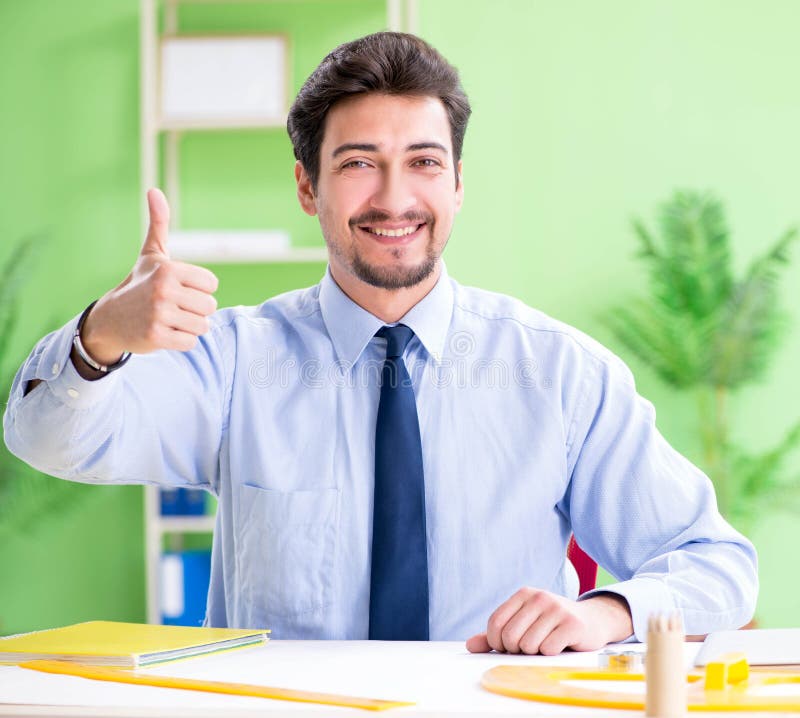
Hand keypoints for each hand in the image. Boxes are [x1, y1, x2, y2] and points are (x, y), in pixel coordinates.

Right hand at [78, 189, 218, 366]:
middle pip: (210, 306)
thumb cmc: (139, 284)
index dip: (199, 289)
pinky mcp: (157, 336)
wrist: (111, 319)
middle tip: (173, 307)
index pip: (212, 284)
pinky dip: (181, 341)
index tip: (179, 289)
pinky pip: (190, 342)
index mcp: (169, 269)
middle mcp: (164, 290)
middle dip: (195, 310)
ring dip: (189, 326)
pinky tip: (164, 332)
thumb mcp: (151, 254)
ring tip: (169, 319)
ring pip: (202, 325)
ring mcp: (159, 314)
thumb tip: (154, 190)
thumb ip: (159, 224)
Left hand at [466, 589, 632, 654]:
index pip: (495, 623)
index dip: (496, 643)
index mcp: (523, 594)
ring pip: (528, 645)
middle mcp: (539, 597)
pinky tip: (560, 645)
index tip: (508, 647)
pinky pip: (548, 649)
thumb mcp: (524, 623)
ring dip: (535, 652)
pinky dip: (551, 654)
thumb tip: (470, 645)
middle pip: (510, 637)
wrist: (592, 621)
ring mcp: (556, 609)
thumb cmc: (551, 625)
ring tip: (546, 643)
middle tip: (530, 646)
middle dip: (516, 650)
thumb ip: (496, 634)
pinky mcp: (572, 624)